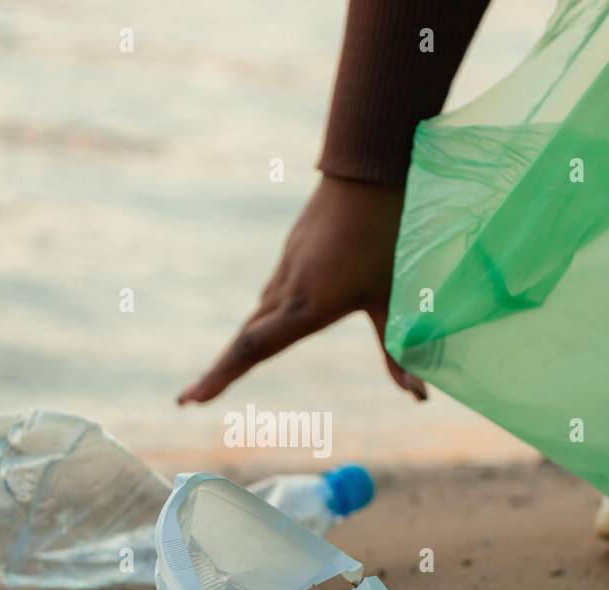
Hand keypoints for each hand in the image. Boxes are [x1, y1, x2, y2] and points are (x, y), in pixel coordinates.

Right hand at [177, 174, 426, 403]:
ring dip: (240, 348)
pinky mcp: (293, 254)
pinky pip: (270, 296)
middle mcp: (287, 291)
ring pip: (257, 317)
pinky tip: (266, 325)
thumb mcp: (393, 298)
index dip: (221, 377)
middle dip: (219, 372)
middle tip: (189, 400)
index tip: (191, 399)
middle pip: (245, 340)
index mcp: (306, 306)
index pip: (253, 349)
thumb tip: (419, 399)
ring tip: (223, 373)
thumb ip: (398, 353)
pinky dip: (260, 321)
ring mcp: (287, 269)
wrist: (367, 171)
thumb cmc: (386, 235)